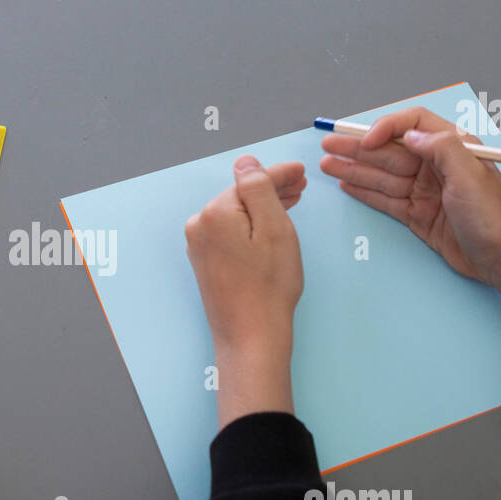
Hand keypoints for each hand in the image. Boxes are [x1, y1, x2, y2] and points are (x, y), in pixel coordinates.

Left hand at [185, 155, 304, 424]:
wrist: (251, 337)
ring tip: (290, 202)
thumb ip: (259, 188)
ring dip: (262, 207)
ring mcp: (199, 246)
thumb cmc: (269, 286)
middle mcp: (199, 225)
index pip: (251, 182)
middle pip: (241, 196)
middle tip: (301, 186)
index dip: (280, 174)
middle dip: (271, 189)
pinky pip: (230, 232)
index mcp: (215, 212)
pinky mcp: (205, 262)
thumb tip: (245, 162)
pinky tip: (268, 225)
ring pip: (236, 214)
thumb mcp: (275, 228)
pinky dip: (250, 225)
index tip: (301, 171)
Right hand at [319, 106, 500, 284]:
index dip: (386, 128)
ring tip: (326, 165)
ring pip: (382, 176)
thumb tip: (408, 134)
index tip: (367, 141)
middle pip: (389, 151)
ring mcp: (425, 192)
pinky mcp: (418, 216)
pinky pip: (385, 199)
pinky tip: (346, 184)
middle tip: (328, 146)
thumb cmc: (493, 215)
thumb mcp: (470, 174)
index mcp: (451, 148)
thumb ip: (440, 147)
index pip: (412, 124)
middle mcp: (435, 166)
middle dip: (358, 148)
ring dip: (354, 169)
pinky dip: (364, 192)